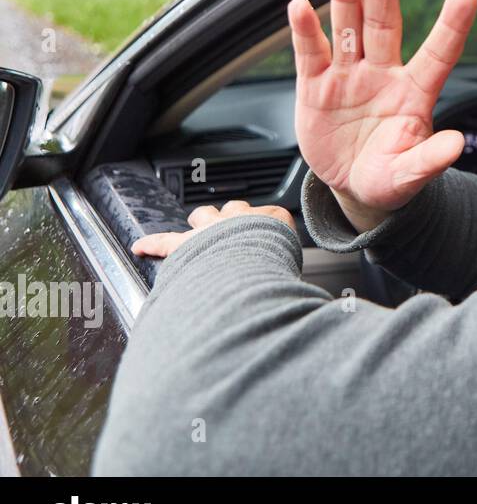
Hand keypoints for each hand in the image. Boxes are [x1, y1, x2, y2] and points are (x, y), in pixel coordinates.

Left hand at [132, 200, 294, 258]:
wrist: (253, 254)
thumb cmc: (277, 256)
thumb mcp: (296, 257)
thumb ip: (294, 265)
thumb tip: (309, 294)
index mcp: (269, 219)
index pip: (266, 215)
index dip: (264, 223)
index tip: (266, 232)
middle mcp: (238, 218)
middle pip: (230, 209)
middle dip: (229, 217)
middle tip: (230, 230)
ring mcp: (210, 229)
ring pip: (202, 216)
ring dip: (200, 223)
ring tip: (197, 231)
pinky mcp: (187, 243)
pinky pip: (166, 241)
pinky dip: (151, 244)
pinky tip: (139, 247)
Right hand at [287, 0, 476, 232]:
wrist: (353, 186)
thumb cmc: (390, 177)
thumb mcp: (409, 176)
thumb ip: (428, 160)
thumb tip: (454, 144)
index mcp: (414, 93)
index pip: (438, 54)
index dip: (452, 25)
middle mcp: (383, 74)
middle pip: (383, 23)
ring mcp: (349, 77)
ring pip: (347, 28)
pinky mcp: (316, 87)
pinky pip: (311, 54)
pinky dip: (305, 31)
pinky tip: (300, 5)